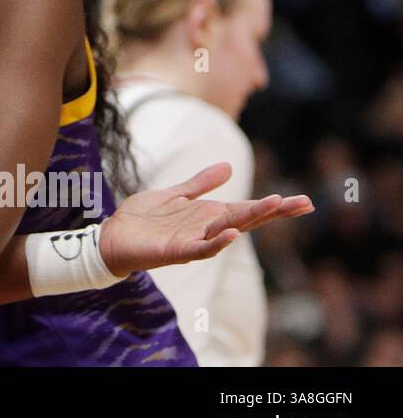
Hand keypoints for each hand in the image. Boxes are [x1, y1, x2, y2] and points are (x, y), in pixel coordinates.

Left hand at [99, 162, 313, 276]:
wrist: (113, 236)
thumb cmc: (144, 219)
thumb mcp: (175, 194)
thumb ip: (201, 184)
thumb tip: (229, 166)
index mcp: (209, 215)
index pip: (248, 209)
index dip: (274, 205)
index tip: (304, 200)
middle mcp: (207, 229)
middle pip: (246, 219)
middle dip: (274, 211)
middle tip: (303, 203)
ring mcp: (193, 240)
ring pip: (228, 230)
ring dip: (251, 219)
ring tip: (276, 205)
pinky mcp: (175, 251)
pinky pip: (200, 249)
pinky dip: (217, 242)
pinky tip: (232, 233)